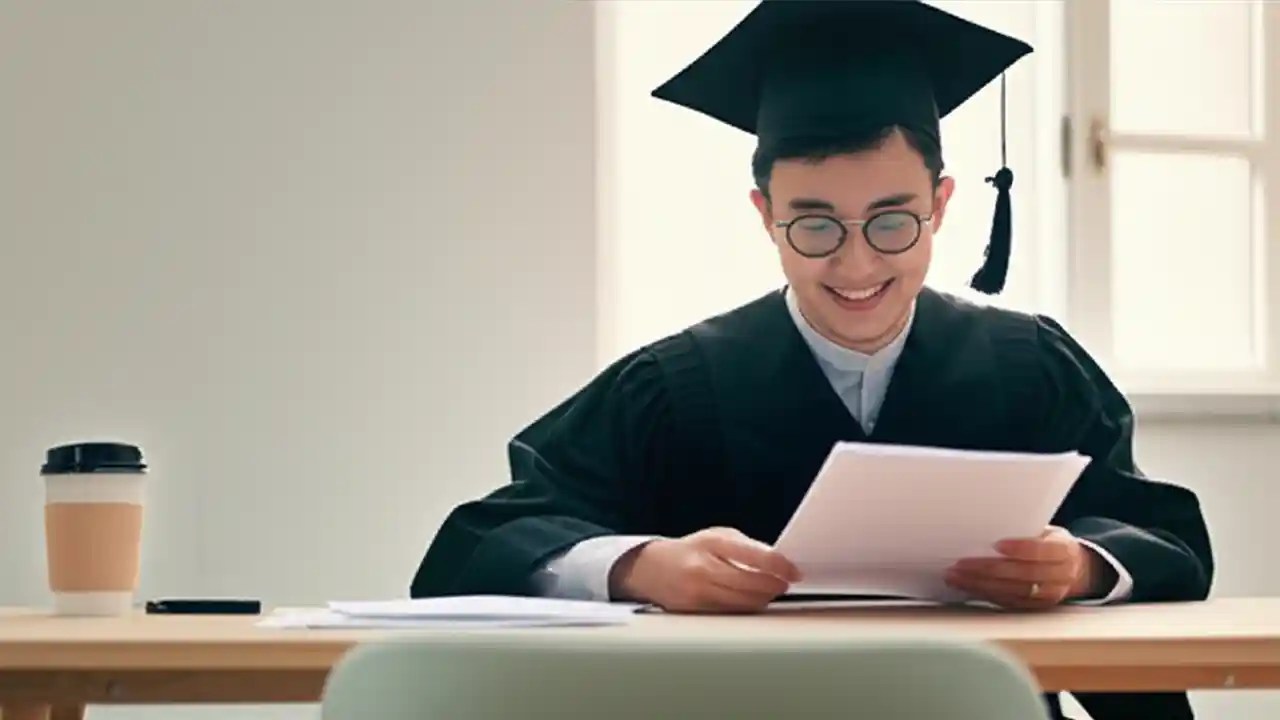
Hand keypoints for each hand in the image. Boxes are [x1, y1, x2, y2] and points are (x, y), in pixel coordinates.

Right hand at [608, 527, 801, 612]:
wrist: (651, 568)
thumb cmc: (691, 550)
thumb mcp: (718, 537)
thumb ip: (748, 548)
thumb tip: (780, 563)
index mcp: (713, 543)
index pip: (757, 556)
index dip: (781, 566)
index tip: (794, 572)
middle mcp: (704, 568)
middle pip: (754, 586)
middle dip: (775, 586)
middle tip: (784, 583)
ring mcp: (698, 592)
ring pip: (745, 604)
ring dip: (763, 598)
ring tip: (768, 590)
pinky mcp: (695, 611)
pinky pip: (731, 614)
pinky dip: (746, 608)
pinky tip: (748, 600)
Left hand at [944, 526, 1108, 609]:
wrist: (1075, 570)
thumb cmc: (1052, 543)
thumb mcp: (1048, 531)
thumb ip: (1026, 530)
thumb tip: (989, 522)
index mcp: (1065, 551)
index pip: (1042, 551)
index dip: (1019, 549)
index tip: (995, 544)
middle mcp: (1060, 576)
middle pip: (1021, 575)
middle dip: (987, 569)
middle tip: (960, 564)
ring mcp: (1048, 595)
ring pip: (1012, 592)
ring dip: (979, 585)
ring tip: (955, 576)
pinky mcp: (1035, 607)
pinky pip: (1008, 602)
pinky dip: (985, 594)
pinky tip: (966, 586)